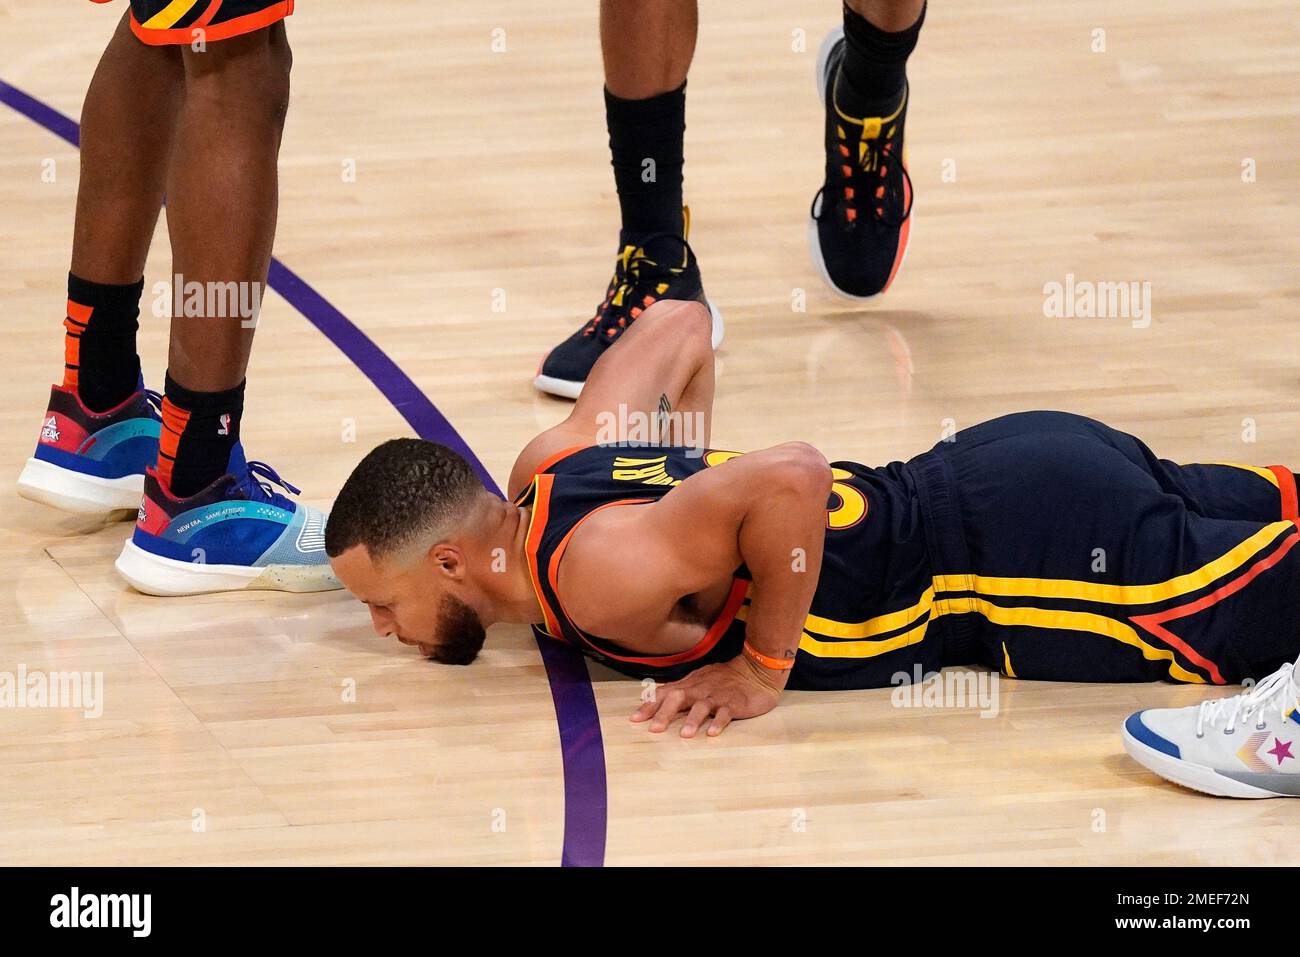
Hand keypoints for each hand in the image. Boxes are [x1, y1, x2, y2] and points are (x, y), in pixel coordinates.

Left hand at [630, 655, 783, 737]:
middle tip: (653, 729)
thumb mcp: (699, 680)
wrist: (756, 669)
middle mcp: (700, 689)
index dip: (650, 705)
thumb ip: (681, 689)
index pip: (665, 693)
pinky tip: (713, 733)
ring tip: (685, 735)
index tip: (635, 719)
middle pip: (679, 698)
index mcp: (690, 684)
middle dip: (665, 714)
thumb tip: (657, 698)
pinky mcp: (735, 703)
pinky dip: (719, 722)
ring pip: (702, 706)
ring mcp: (718, 696)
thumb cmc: (725, 678)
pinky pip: (726, 713)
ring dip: (693, 720)